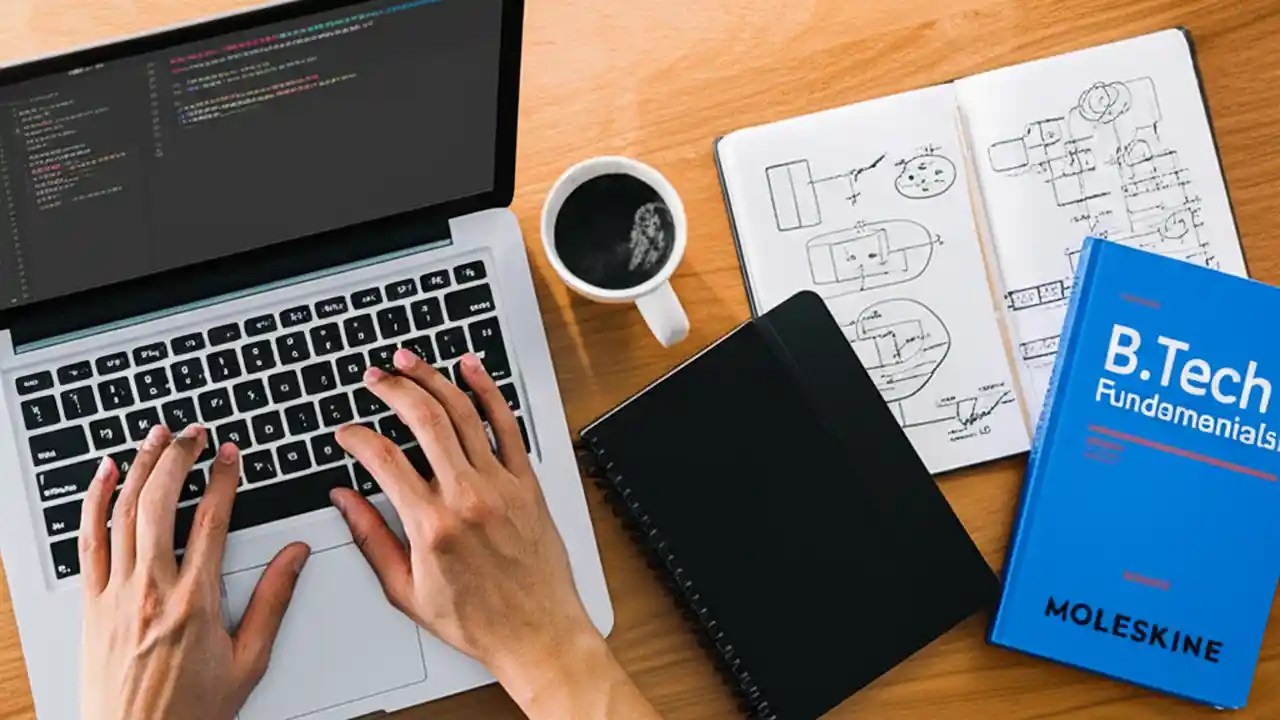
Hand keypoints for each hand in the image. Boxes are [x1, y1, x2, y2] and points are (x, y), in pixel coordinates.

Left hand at [79, 424, 309, 719]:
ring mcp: (115, 595)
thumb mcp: (249, 661)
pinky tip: (106, 475)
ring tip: (158, 438)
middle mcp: (151, 591)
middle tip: (196, 435)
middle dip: (180, 458)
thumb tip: (295, 556)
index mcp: (195, 602)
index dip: (223, 479)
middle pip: (160, 503)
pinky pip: (88, 541)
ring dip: (142, 467)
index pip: (211, 520)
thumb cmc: (191, 711)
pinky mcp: (91, 604)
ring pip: (123, 513)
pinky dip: (94, 501)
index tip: (230, 455)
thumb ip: (273, 601)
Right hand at [331, 350, 659, 718]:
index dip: (357, 436)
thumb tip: (343, 500)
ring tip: (410, 360)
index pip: (383, 459)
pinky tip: (471, 369)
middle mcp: (467, 498)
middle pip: (424, 420)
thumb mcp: (406, 591)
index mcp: (431, 526)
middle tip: (375, 377)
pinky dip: (489, 391)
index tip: (347, 432)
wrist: (538, 634)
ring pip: (464, 413)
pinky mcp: (528, 483)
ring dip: (433, 379)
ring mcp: (502, 486)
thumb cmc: (477, 620)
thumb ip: (370, 538)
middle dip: (393, 389)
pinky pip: (508, 426)